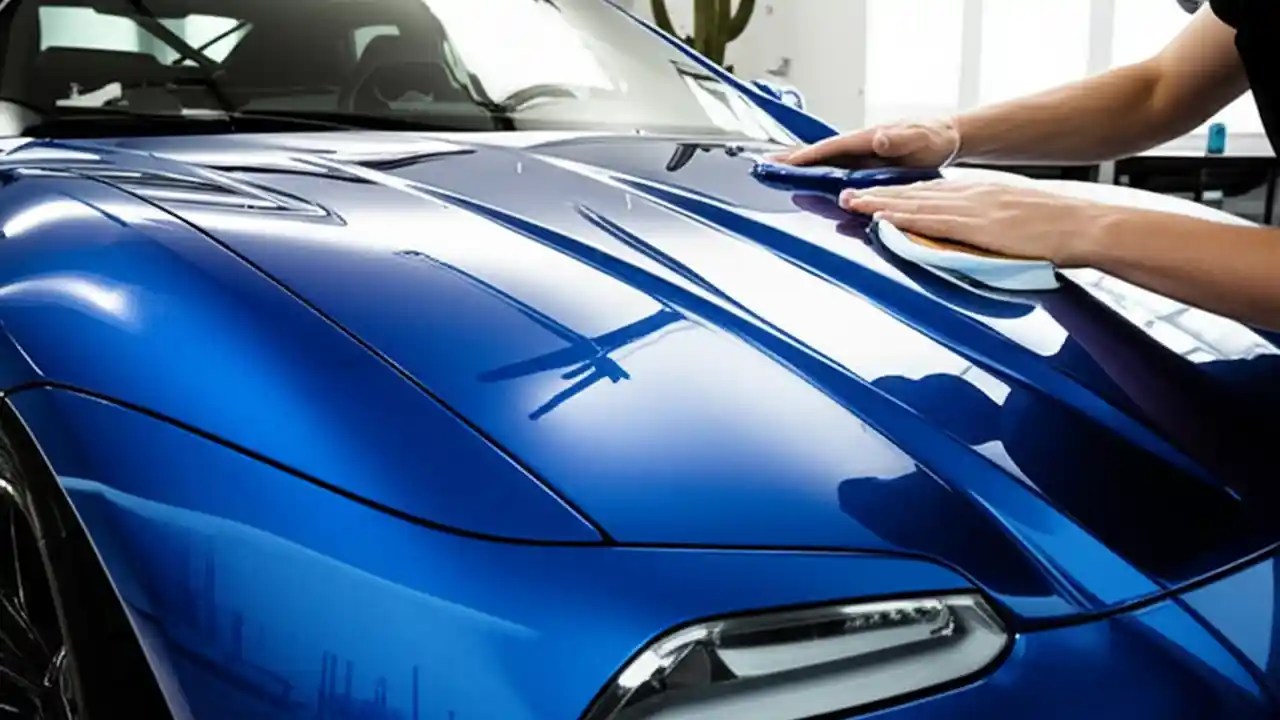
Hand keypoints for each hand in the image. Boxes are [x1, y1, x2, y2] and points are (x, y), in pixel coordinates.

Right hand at [771, 117, 960, 168]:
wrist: (948, 138)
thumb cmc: (935, 138)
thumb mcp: (921, 138)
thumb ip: (899, 140)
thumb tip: (877, 139)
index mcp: (867, 138)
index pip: (831, 148)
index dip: (807, 156)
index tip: (784, 163)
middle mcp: (860, 145)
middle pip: (821, 153)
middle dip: (793, 159)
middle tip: (765, 166)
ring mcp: (861, 155)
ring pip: (826, 161)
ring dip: (801, 167)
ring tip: (776, 174)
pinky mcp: (866, 164)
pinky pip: (837, 169)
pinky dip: (818, 172)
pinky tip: (807, 181)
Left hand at [840, 180, 1114, 266]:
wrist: (1086, 227)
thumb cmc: (1062, 232)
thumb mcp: (1019, 224)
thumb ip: (992, 230)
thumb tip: (976, 241)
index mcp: (984, 195)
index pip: (934, 192)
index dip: (902, 194)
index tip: (877, 195)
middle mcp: (974, 195)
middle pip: (917, 193)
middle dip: (880, 194)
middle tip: (848, 194)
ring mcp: (974, 208)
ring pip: (915, 203)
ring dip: (879, 203)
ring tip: (850, 202)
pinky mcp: (976, 224)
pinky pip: (929, 220)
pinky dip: (902, 217)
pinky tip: (880, 217)